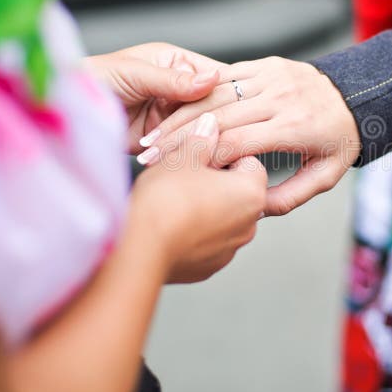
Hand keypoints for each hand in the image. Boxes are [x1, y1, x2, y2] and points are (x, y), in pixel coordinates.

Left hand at [84, 42, 226, 152]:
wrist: (65, 110)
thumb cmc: (93, 78)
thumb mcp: (135, 74)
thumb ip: (174, 79)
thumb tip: (212, 78)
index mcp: (176, 62)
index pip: (214, 75)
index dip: (226, 90)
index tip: (237, 104)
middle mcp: (178, 87)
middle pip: (211, 103)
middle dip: (212, 118)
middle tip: (219, 130)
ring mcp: (172, 113)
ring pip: (201, 126)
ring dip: (198, 137)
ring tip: (203, 146)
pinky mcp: (163, 137)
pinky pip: (184, 144)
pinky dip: (186, 150)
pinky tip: (191, 154)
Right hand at [128, 113, 266, 282]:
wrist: (139, 247)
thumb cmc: (164, 201)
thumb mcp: (183, 157)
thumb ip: (203, 139)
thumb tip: (210, 126)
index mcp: (252, 193)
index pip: (249, 161)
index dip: (224, 153)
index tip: (202, 155)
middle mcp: (249, 224)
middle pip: (238, 190)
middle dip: (217, 180)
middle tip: (186, 174)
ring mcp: (230, 248)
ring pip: (223, 216)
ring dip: (207, 205)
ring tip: (176, 198)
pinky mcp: (210, 265)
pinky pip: (208, 240)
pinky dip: (195, 230)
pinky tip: (172, 221)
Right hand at [140, 56, 360, 215]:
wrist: (358, 95)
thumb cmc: (340, 140)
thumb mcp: (325, 176)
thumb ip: (290, 196)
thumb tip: (253, 208)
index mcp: (296, 126)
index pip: (236, 141)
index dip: (199, 158)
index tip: (171, 172)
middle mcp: (282, 96)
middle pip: (218, 116)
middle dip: (177, 138)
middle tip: (146, 156)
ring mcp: (273, 75)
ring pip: (215, 93)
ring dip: (179, 114)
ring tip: (152, 135)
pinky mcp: (266, 63)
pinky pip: (225, 75)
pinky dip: (196, 92)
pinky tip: (172, 108)